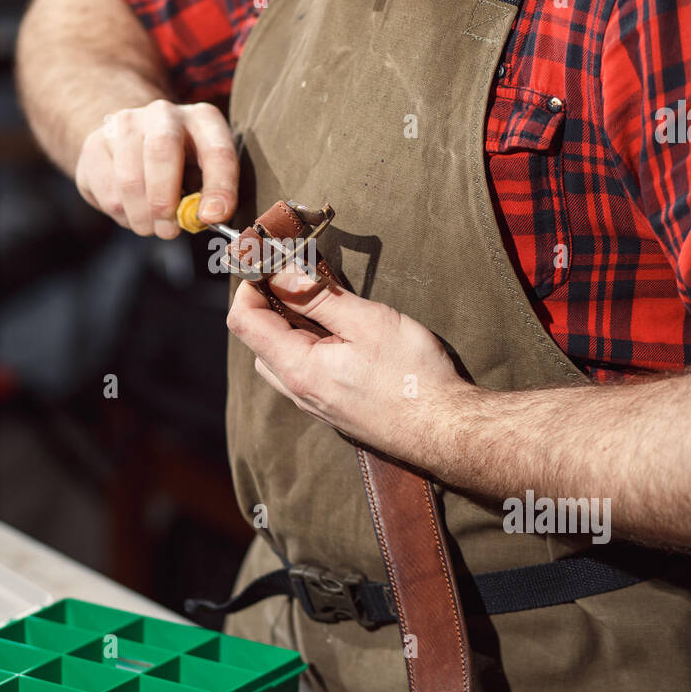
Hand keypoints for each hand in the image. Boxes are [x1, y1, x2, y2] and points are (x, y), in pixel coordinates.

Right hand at [75, 99, 237, 238]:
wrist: (134, 143)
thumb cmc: (181, 167)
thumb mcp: (205, 176)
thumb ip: (210, 194)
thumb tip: (208, 217)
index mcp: (202, 119)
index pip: (217, 150)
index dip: (218, 187)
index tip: (213, 217)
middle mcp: (163, 113)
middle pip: (161, 152)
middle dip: (165, 201)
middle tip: (170, 230)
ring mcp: (124, 124)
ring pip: (129, 180)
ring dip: (142, 216)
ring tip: (151, 225)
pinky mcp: (94, 144)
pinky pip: (107, 191)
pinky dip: (122, 214)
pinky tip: (132, 212)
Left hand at [226, 267, 467, 467]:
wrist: (446, 429)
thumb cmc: (412, 376)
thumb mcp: (366, 322)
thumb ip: (318, 298)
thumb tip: (281, 275)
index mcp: (298, 369)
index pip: (244, 322)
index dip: (249, 286)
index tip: (271, 262)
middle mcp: (299, 391)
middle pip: (259, 340)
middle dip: (270, 303)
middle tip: (302, 277)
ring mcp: (316, 404)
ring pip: (282, 358)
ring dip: (292, 326)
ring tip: (326, 304)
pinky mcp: (334, 408)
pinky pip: (305, 372)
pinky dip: (310, 345)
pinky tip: (342, 334)